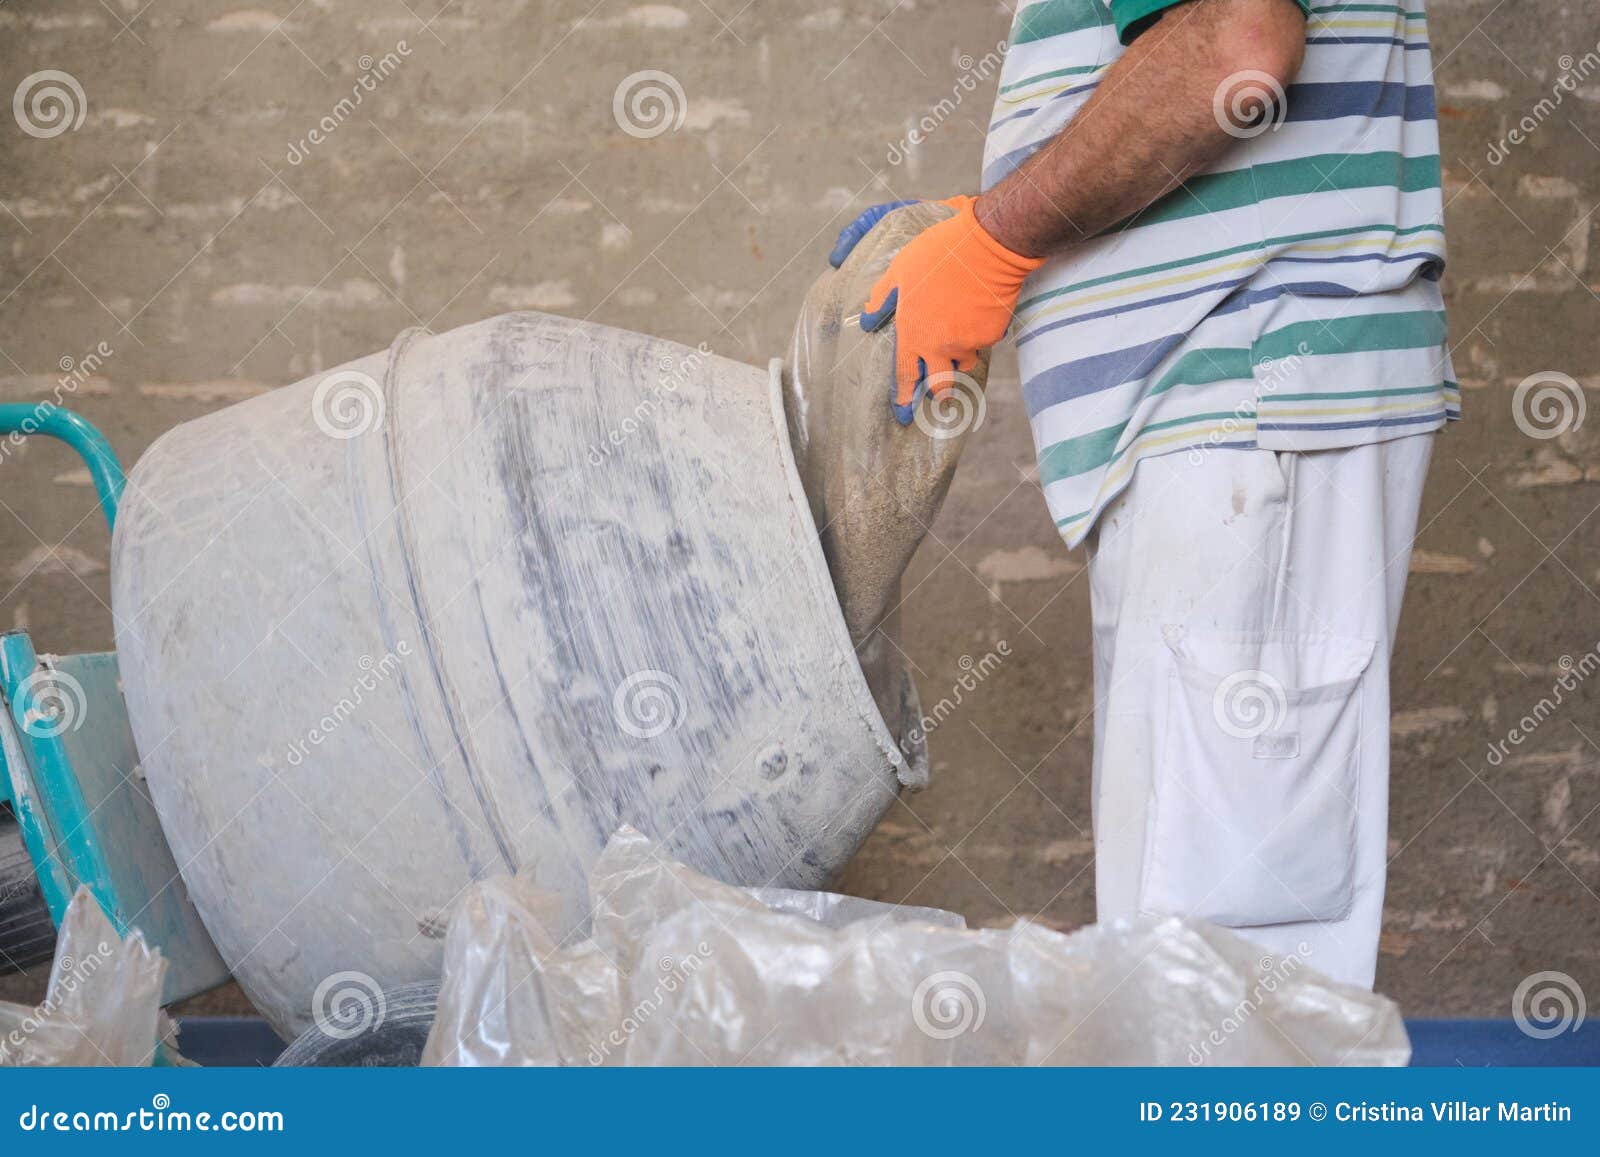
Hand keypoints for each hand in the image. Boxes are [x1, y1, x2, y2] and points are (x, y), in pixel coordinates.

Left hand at [833, 196, 1043, 424]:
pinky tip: (978, 311)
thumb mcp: (900, 270)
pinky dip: (980, 333)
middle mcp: (940, 345)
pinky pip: (984, 342)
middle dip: (937, 393)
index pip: (905, 374)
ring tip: (959, 330)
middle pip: (940, 386)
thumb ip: (882, 298)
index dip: (903, 396)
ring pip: (964, 362)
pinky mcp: (991, 335)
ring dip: (960, 356)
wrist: (987, 247)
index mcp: (913, 333)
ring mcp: (968, 342)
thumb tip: (866, 319)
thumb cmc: (939, 254)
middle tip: (937, 394)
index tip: (903, 414)